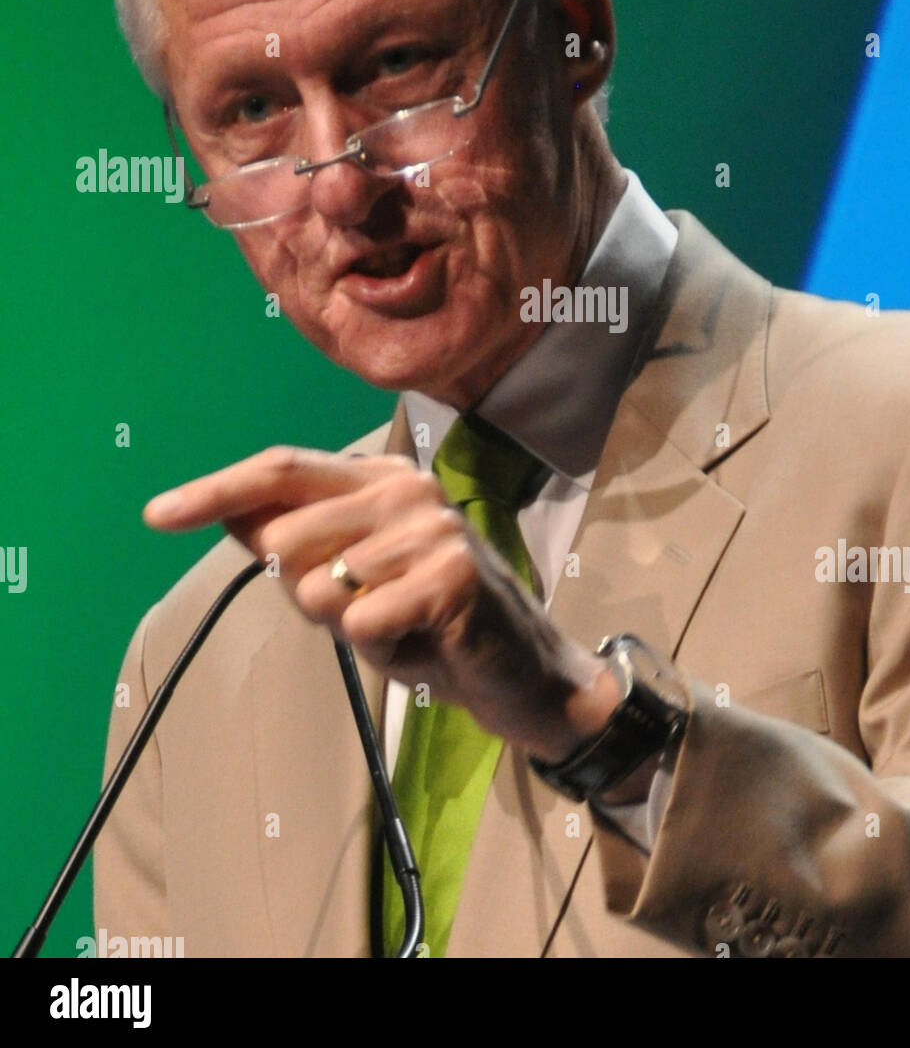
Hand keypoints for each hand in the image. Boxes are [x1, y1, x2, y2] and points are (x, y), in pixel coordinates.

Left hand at [143, 446, 621, 763]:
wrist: (520, 675)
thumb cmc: (430, 624)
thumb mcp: (353, 580)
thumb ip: (296, 543)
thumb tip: (224, 510)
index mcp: (381, 478)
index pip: (281, 469)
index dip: (215, 489)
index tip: (156, 514)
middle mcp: (406, 488)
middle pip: (287, 536)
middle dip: (307, 594)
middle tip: (371, 613)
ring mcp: (432, 527)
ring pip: (319, 588)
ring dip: (351, 629)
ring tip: (404, 629)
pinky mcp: (451, 575)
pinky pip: (360, 624)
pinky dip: (381, 651)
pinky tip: (426, 645)